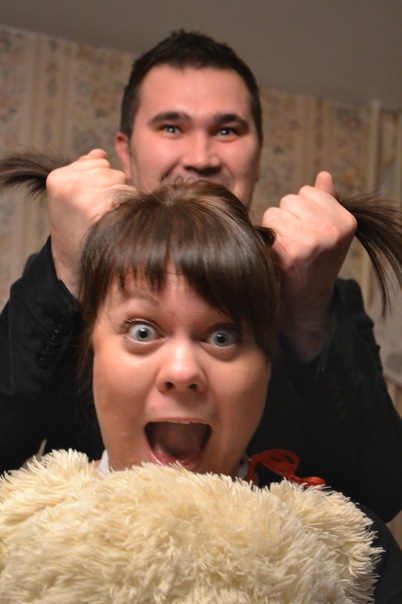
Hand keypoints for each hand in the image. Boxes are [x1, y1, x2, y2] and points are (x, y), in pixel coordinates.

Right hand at [46, 149, 132, 295]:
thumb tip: (100, 153)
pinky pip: (129, 196)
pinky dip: (127, 209)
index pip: (98, 159)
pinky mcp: (104, 210)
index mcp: (58, 178)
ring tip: (103, 219)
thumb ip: (85, 171)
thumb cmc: (77, 229)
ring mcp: (87, 196)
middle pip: (112, 170)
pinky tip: (112, 223)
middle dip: (111, 189)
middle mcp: (71, 185)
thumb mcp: (71, 196)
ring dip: (120, 199)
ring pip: (122, 182)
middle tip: (96, 214)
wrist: (74, 266)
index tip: (86, 202)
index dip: (99, 180)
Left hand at [262, 172, 356, 360]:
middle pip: (290, 199)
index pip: (308, 191)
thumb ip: (326, 202)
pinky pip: (267, 225)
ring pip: (275, 211)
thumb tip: (323, 175)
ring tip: (286, 249)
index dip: (301, 210)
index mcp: (345, 221)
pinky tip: (278, 256)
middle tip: (294, 243)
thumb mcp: (329, 233)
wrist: (305, 304)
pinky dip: (267, 239)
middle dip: (287, 217)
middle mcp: (332, 229)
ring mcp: (312, 239)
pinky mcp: (291, 250)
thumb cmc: (314, 264)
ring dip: (275, 228)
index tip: (307, 233)